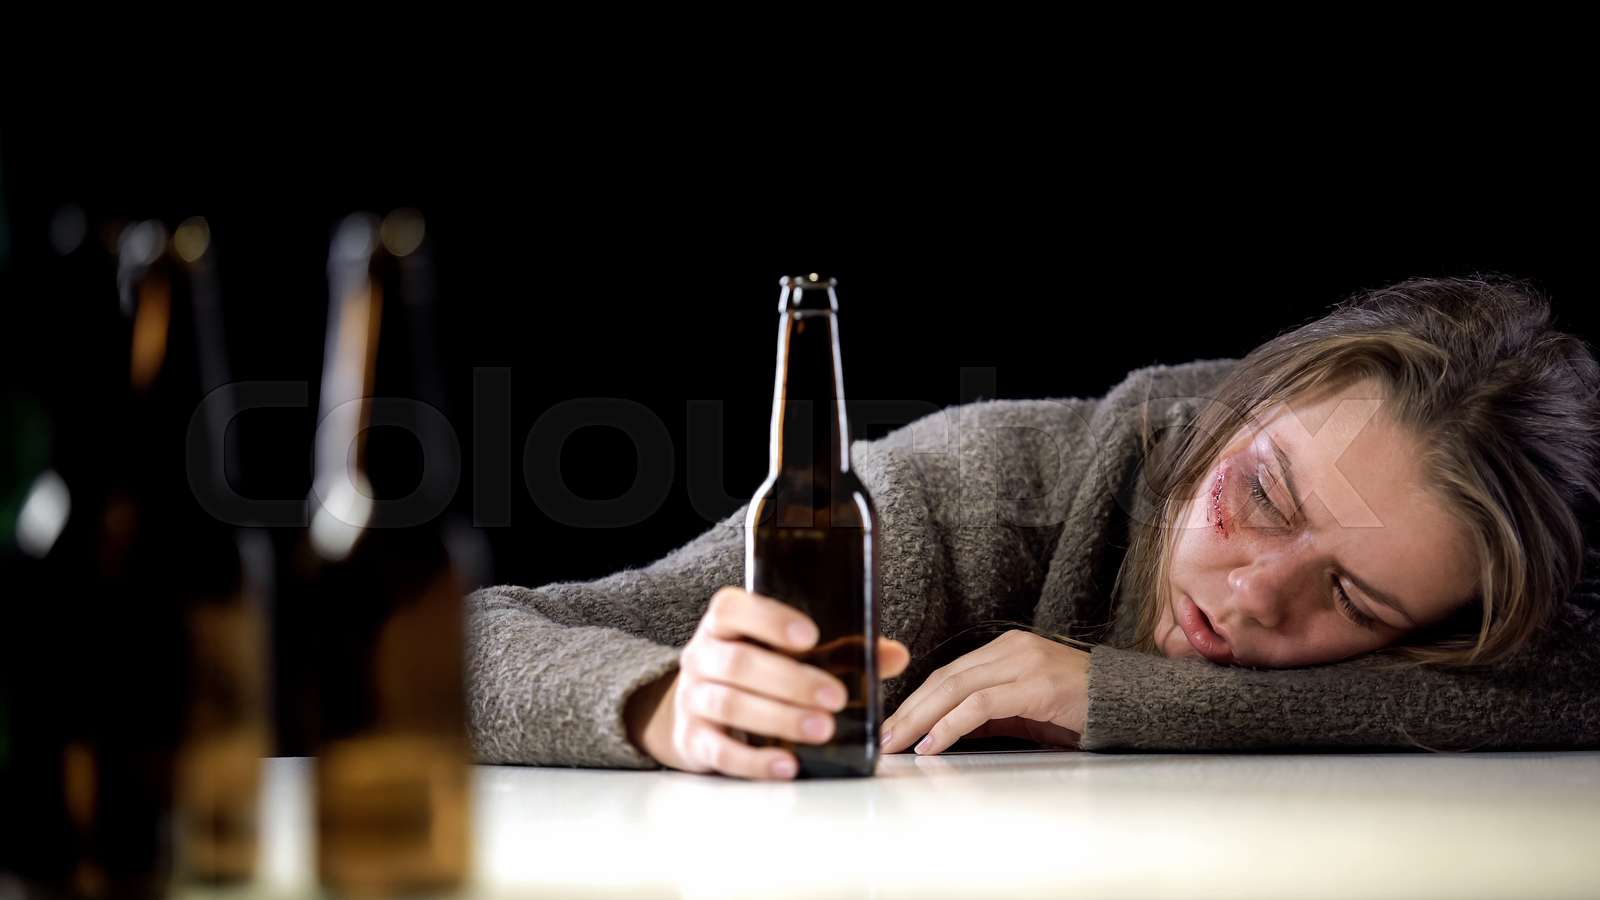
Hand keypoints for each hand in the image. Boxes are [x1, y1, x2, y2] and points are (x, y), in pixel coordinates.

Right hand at [626, 586, 909, 779]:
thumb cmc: (755, 672)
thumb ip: (840, 651)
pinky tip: (788, 765)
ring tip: (822, 730)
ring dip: (779, 719)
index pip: (734, 609)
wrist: (695, 709)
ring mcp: (692, 699)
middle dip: (791, 681)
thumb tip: (893, 655)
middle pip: (738, 663)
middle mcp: (701, 656)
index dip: (769, 619)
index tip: (810, 635)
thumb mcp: (788, 653)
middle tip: (836, 698)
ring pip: (730, 704)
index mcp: (724, 624)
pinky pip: (720, 751)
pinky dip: (755, 761)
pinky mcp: (692, 740)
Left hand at [880, 630, 1086, 755]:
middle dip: (908, 710)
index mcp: (1006, 649)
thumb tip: (942, 730)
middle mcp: (1011, 649)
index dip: (914, 700)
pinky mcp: (1037, 685)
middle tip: (884, 738)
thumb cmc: (1079, 709)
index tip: (892, 725)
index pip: (947, 673)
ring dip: (921, 719)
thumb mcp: (1024, 709)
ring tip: (899, 743)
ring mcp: (1024, 663)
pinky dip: (950, 725)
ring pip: (956, 688)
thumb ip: (987, 713)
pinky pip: (981, 705)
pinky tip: (933, 743)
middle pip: (944, 678)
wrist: (1130, 704)